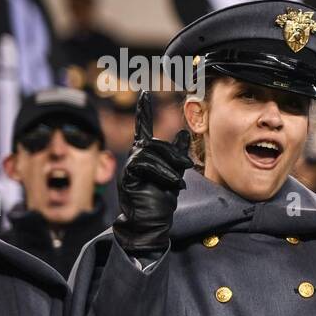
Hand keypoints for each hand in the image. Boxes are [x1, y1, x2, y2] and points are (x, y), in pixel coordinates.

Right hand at [113, 90, 192, 256]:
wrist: (150, 222)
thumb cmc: (160, 199)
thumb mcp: (173, 174)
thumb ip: (175, 154)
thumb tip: (180, 132)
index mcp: (144, 154)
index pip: (143, 128)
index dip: (143, 111)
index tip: (144, 93)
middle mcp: (134, 156)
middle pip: (157, 143)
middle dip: (175, 156)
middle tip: (187, 169)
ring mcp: (130, 165)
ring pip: (153, 153)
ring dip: (171, 167)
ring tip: (178, 181)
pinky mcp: (129, 175)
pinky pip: (147, 165)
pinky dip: (164, 173)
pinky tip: (172, 184)